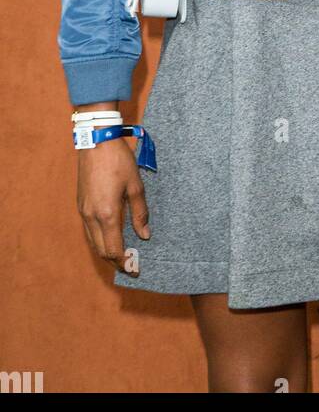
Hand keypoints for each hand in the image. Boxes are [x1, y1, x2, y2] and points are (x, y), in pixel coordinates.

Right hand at [77, 138, 149, 269]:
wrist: (96, 142)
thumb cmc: (119, 161)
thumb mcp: (135, 185)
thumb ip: (140, 213)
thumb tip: (145, 235)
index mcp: (107, 214)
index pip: (114, 250)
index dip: (124, 262)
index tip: (135, 270)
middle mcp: (91, 217)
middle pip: (101, 250)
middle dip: (116, 261)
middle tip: (131, 265)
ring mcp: (83, 211)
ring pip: (93, 242)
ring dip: (106, 251)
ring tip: (122, 253)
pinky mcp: (80, 205)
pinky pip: (89, 230)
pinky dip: (99, 239)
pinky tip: (110, 236)